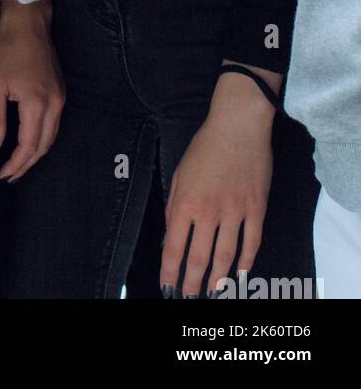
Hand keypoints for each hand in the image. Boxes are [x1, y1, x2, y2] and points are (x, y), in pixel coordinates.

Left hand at [0, 2, 64, 181]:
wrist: (29, 23)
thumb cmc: (8, 50)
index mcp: (37, 104)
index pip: (29, 146)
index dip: (16, 164)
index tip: (3, 174)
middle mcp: (54, 105)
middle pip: (43, 146)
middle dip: (27, 164)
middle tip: (10, 175)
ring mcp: (61, 98)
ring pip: (51, 137)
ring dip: (36, 153)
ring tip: (18, 163)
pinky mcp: (61, 92)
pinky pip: (54, 124)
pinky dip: (42, 138)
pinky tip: (30, 141)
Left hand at [160, 70, 277, 297]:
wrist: (238, 126)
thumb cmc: (205, 147)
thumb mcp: (179, 173)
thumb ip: (176, 205)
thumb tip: (173, 232)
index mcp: (185, 202)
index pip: (173, 246)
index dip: (169, 270)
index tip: (167, 286)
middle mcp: (209, 211)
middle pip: (199, 257)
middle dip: (192, 282)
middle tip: (188, 298)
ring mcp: (235, 212)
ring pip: (226, 256)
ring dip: (218, 279)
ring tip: (212, 294)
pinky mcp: (257, 209)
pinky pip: (252, 242)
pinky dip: (245, 261)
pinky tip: (239, 274)